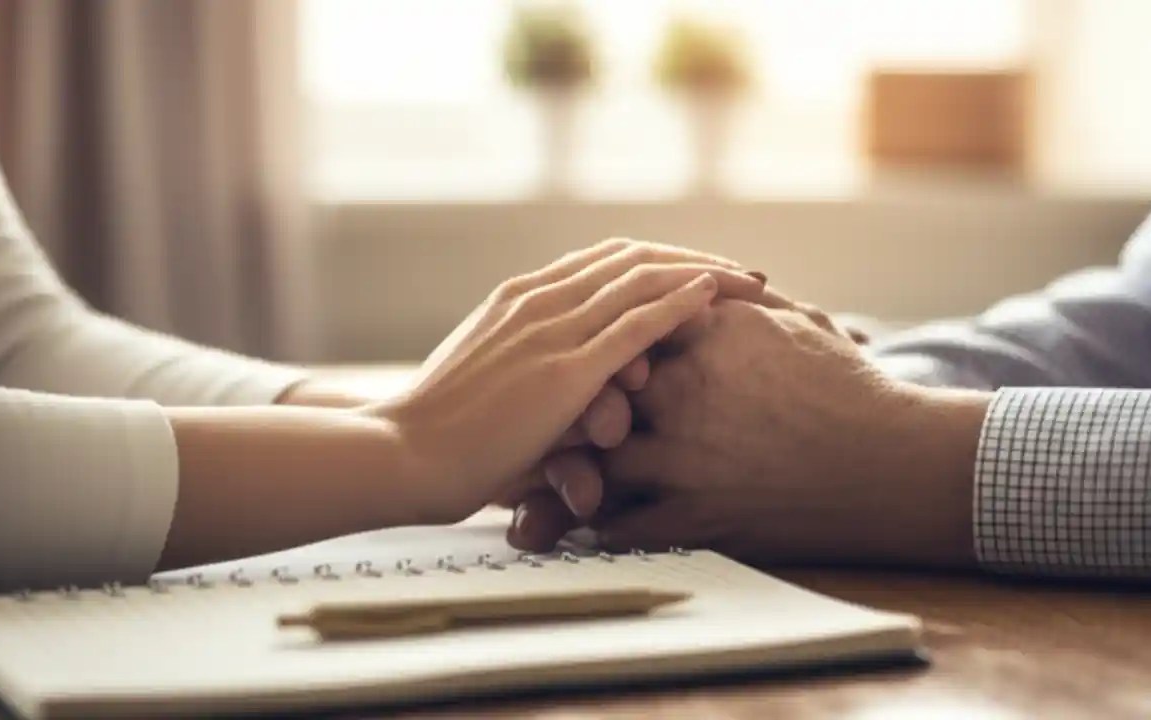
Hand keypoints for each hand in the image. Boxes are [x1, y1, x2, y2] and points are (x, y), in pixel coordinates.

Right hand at [370, 243, 771, 523]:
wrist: (402, 453)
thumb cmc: (444, 433)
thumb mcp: (495, 382)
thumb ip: (538, 368)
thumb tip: (580, 386)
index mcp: (519, 297)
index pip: (604, 260)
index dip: (659, 260)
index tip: (699, 270)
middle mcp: (537, 299)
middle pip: (633, 258)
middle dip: (694, 258)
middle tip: (741, 271)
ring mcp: (551, 331)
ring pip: (642, 279)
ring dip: (703, 274)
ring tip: (749, 280)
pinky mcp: (563, 372)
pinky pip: (634, 323)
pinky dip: (680, 303)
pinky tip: (715, 297)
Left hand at [507, 300, 873, 550]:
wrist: (892, 463)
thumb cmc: (849, 388)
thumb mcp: (795, 320)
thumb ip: (735, 302)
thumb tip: (702, 281)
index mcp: (703, 335)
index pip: (619, 326)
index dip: (599, 342)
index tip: (593, 356)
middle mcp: (684, 392)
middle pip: (591, 391)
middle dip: (573, 403)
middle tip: (560, 414)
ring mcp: (684, 458)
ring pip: (592, 459)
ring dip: (574, 464)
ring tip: (564, 465)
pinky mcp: (695, 516)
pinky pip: (619, 522)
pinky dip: (598, 518)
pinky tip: (592, 511)